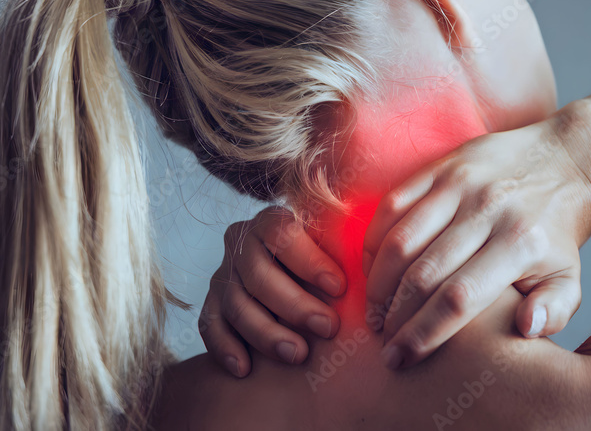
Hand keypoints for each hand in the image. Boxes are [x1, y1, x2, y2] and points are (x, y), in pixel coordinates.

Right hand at [199, 206, 345, 376]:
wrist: (295, 275)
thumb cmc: (326, 261)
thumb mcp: (338, 244)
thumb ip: (351, 244)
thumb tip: (379, 255)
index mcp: (271, 221)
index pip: (282, 234)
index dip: (310, 261)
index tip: (340, 287)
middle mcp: (241, 244)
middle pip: (258, 275)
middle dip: (295, 305)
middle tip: (329, 328)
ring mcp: (224, 275)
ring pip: (236, 304)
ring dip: (267, 333)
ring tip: (298, 354)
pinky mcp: (213, 305)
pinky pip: (210, 326)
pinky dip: (226, 348)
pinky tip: (245, 368)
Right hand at [363, 111, 590, 368]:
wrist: (563, 161)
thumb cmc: (556, 233)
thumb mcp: (570, 277)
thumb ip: (555, 310)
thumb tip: (526, 329)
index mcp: (520, 244)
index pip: (459, 298)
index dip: (423, 332)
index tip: (400, 358)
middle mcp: (488, 211)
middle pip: (424, 273)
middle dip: (395, 315)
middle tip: (383, 339)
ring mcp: (461, 184)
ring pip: (401, 240)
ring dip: (379, 282)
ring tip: (375, 310)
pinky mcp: (441, 165)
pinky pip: (393, 204)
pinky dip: (374, 240)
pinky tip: (372, 269)